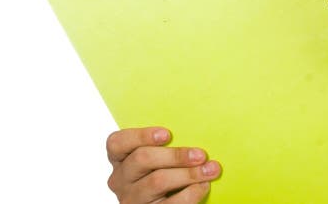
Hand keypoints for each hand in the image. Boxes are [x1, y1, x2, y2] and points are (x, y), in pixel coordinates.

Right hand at [106, 127, 221, 203]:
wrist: (170, 202)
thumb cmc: (166, 173)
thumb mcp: (159, 158)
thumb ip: (166, 146)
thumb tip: (194, 131)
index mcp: (121, 159)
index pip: (117, 143)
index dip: (141, 136)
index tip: (167, 134)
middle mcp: (121, 180)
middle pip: (142, 159)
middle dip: (175, 155)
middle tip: (200, 154)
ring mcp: (132, 199)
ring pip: (157, 181)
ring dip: (188, 173)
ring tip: (210, 170)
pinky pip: (171, 203)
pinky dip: (191, 193)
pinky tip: (203, 186)